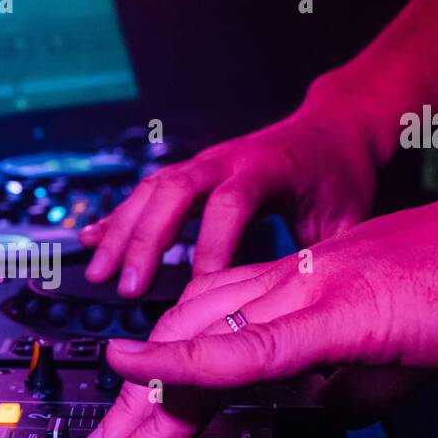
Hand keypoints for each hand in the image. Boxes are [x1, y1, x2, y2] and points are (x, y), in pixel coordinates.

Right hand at [79, 77, 386, 298]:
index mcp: (266, 168)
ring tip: (99, 274)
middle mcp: (225, 161)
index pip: (231, 202)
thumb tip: (312, 310)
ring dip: (121, 233)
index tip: (200, 290)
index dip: (213, 245)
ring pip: (149, 191)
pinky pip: (145, 193)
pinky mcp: (189, 173)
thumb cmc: (339, 174)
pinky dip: (118, 219)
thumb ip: (325, 260)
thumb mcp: (346, 216)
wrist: (332, 127)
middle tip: (128, 287)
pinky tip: (91, 242)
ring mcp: (202, 164)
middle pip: (172, 192)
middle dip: (145, 240)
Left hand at [81, 181, 437, 437]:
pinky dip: (188, 364)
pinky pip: (251, 346)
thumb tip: (306, 405)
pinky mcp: (338, 311)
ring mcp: (308, 293)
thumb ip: (339, 376)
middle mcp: (288, 286)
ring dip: (145, 399)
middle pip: (187, 340)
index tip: (136, 432)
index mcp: (298, 293)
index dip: (164, 385)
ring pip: (201, 341)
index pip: (211, 339)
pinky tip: (142, 374)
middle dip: (137, 403)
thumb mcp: (392, 351)